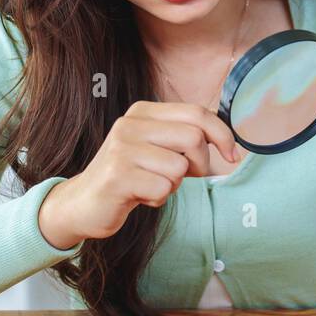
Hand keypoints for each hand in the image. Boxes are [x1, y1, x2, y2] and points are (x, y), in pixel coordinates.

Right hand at [38, 101, 238, 250]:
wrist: (83, 203)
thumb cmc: (130, 175)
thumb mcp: (155, 147)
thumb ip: (183, 136)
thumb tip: (226, 140)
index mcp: (143, 112)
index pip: (196, 113)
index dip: (222, 135)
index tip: (232, 156)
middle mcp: (130, 125)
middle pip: (193, 138)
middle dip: (199, 164)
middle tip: (185, 177)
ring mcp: (121, 150)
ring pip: (178, 167)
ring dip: (173, 185)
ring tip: (151, 185)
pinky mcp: (117, 176)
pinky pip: (162, 189)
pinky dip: (158, 199)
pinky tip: (139, 196)